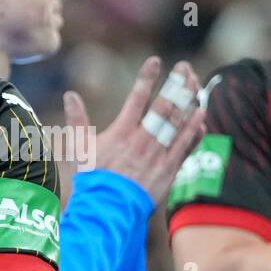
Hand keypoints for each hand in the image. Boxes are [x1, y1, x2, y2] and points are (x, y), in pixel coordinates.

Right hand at [63, 56, 206, 205]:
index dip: (148, 77)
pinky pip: (186, 147)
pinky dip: (194, 131)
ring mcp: (159, 154)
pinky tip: (201, 116)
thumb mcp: (79, 148)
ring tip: (197, 85)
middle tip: (185, 68)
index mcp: (122, 132)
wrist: (108, 210)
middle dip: (177, 85)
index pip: (137, 97)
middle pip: (165, 106)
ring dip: (190, 102)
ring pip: (179, 123)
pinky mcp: (169, 170)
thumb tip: (69, 95)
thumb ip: (77, 119)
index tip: (156, 61)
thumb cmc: (92, 179)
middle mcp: (143, 140)